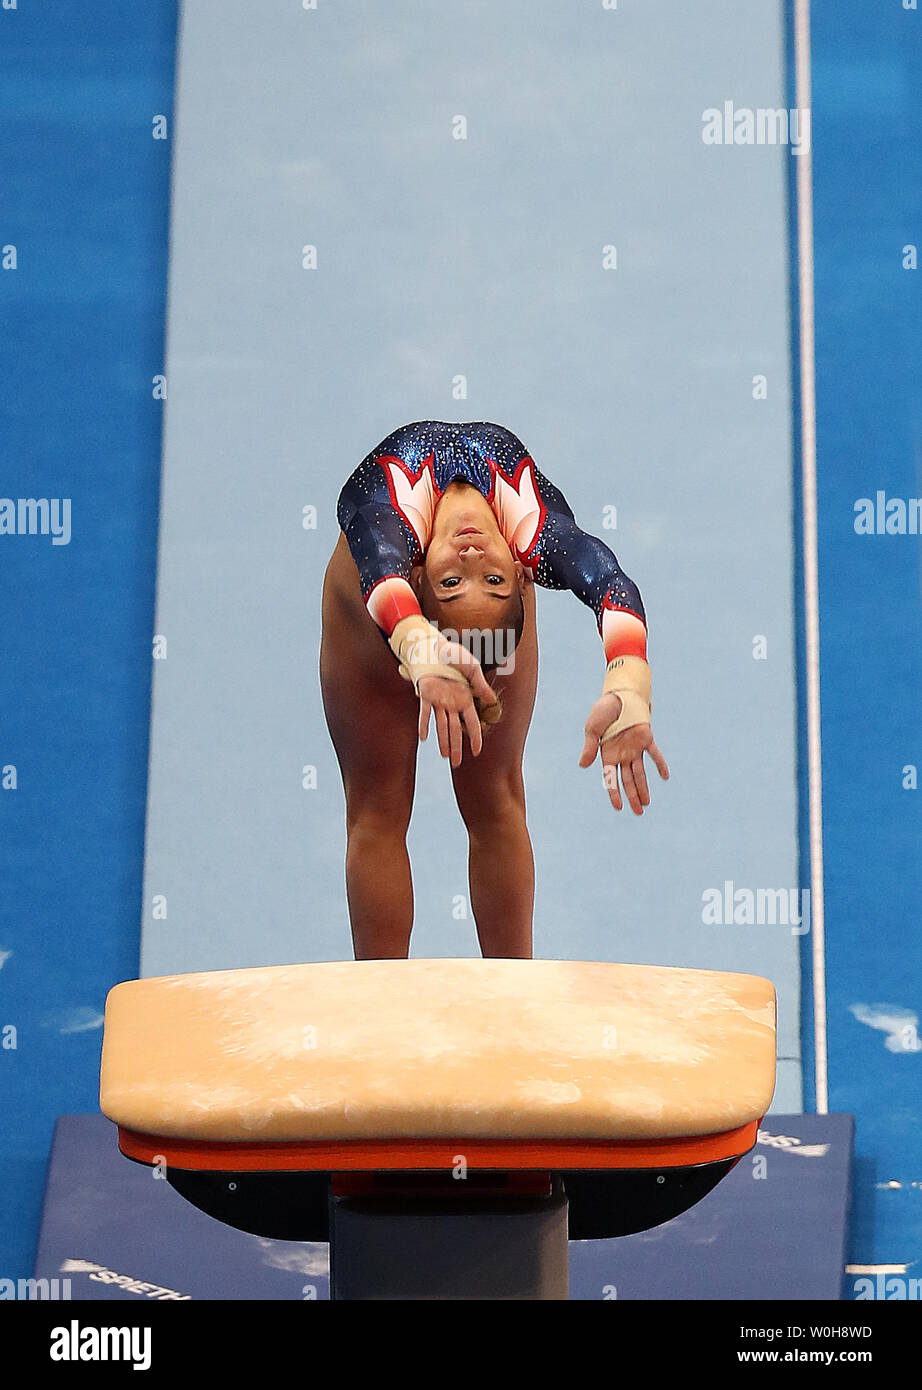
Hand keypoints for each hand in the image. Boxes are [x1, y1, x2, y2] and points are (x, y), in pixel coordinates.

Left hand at [417, 638, 497, 767]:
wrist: (436, 644)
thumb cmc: (456, 655)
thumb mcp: (473, 668)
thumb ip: (481, 685)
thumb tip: (492, 701)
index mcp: (464, 698)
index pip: (471, 722)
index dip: (474, 737)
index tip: (476, 752)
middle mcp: (451, 702)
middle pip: (455, 730)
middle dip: (456, 747)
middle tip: (456, 765)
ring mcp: (438, 699)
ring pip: (441, 725)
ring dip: (443, 741)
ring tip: (444, 757)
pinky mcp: (425, 692)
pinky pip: (425, 711)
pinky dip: (424, 724)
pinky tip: (424, 738)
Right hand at [578, 693, 669, 813]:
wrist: (619, 694)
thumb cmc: (603, 711)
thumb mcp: (592, 728)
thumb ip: (589, 747)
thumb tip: (583, 766)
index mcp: (607, 754)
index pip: (611, 778)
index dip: (614, 793)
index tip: (618, 808)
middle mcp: (622, 755)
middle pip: (628, 780)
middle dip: (632, 796)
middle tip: (638, 812)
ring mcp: (635, 748)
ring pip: (640, 773)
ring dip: (644, 788)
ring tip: (647, 803)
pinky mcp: (646, 738)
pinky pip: (654, 754)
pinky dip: (660, 764)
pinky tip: (665, 776)